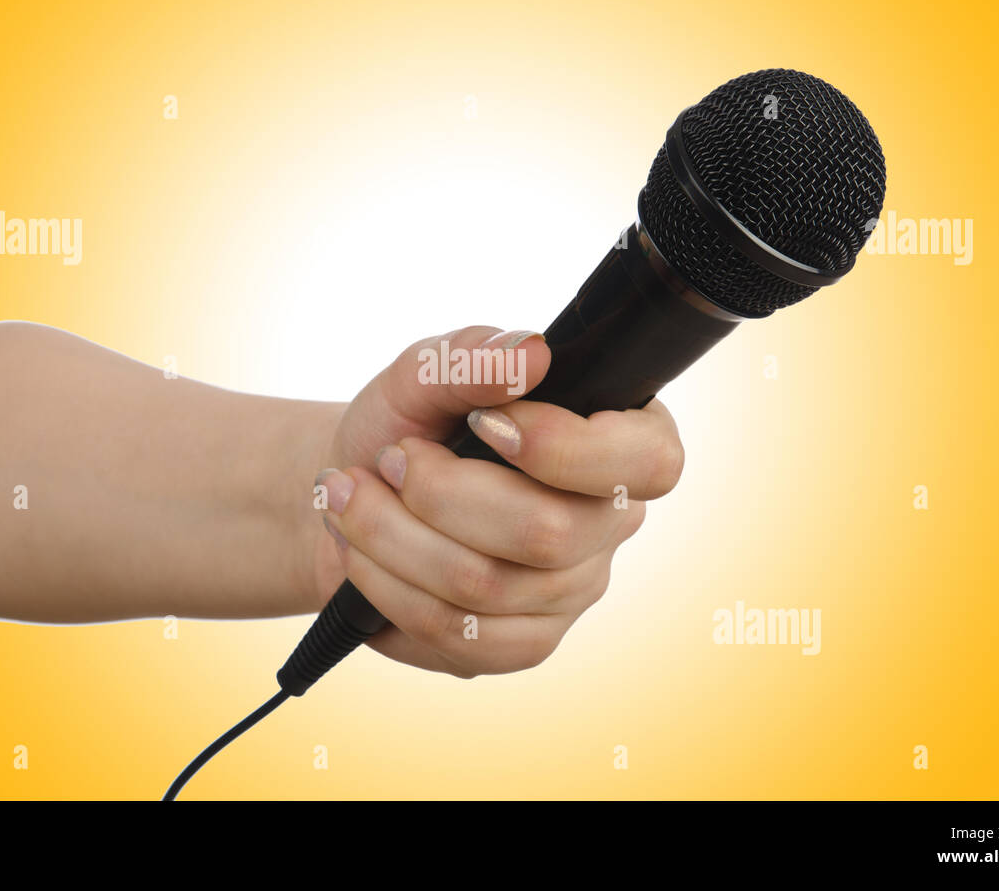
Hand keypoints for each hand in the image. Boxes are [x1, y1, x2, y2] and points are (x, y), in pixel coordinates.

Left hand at [309, 325, 683, 677]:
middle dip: (439, 494)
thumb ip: (470, 357)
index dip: (562, 449)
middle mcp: (609, 522)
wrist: (358, 490)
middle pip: (548, 534)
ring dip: (393, 538)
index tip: (481, 425)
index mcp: (620, 441)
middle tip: (387, 458)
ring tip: (349, 497)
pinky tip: (363, 555)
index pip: (648, 462)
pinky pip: (460, 637)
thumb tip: (531, 355)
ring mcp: (572, 592)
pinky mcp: (523, 644)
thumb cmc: (408, 424)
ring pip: (487, 587)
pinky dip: (389, 590)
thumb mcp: (423, 374)